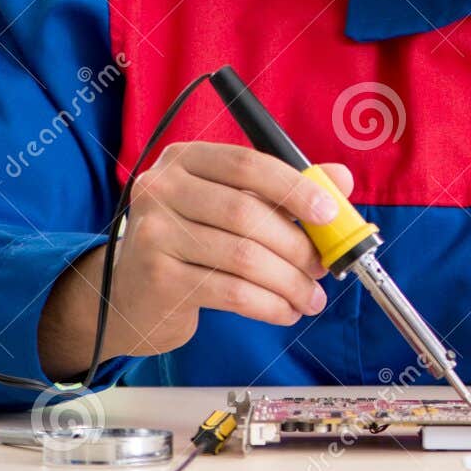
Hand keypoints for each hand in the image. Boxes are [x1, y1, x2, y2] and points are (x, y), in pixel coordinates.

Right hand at [39, 142, 348, 377]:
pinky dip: (269, 305)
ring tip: (310, 297)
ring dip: (289, 282)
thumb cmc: (191, 241)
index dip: (295, 187)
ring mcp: (154, 234)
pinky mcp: (158, 279)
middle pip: (248, 214)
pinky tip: (285, 311)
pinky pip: (230, 292)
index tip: (330, 213)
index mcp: (185, 159)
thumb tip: (340, 179)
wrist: (130, 293)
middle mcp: (162, 189)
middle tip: (324, 267)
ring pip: (243, 257)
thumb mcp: (231, 204)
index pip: (248, 164)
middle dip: (298, 245)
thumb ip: (282, 189)